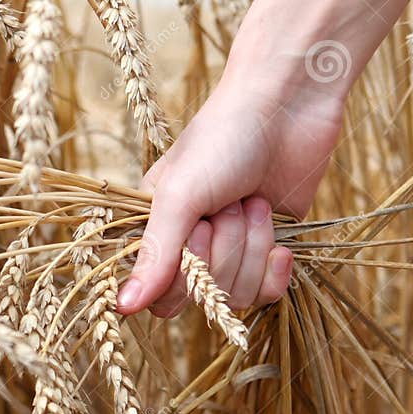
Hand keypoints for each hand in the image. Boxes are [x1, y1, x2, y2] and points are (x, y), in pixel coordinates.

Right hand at [117, 77, 344, 316]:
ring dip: (252, 246)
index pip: (160, 294)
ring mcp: (232, 250)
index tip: (196, 229)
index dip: (183, 274)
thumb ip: (156, 254)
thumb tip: (123, 307)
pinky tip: (280, 240)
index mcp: (157, 229)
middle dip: (223, 249)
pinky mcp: (269, 251)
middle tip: (228, 202)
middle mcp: (190, 245)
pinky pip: (268, 293)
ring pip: (239, 294)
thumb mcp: (180, 196)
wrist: (289, 106)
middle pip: (202, 296)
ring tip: (253, 202)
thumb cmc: (223, 139)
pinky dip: (275, 267)